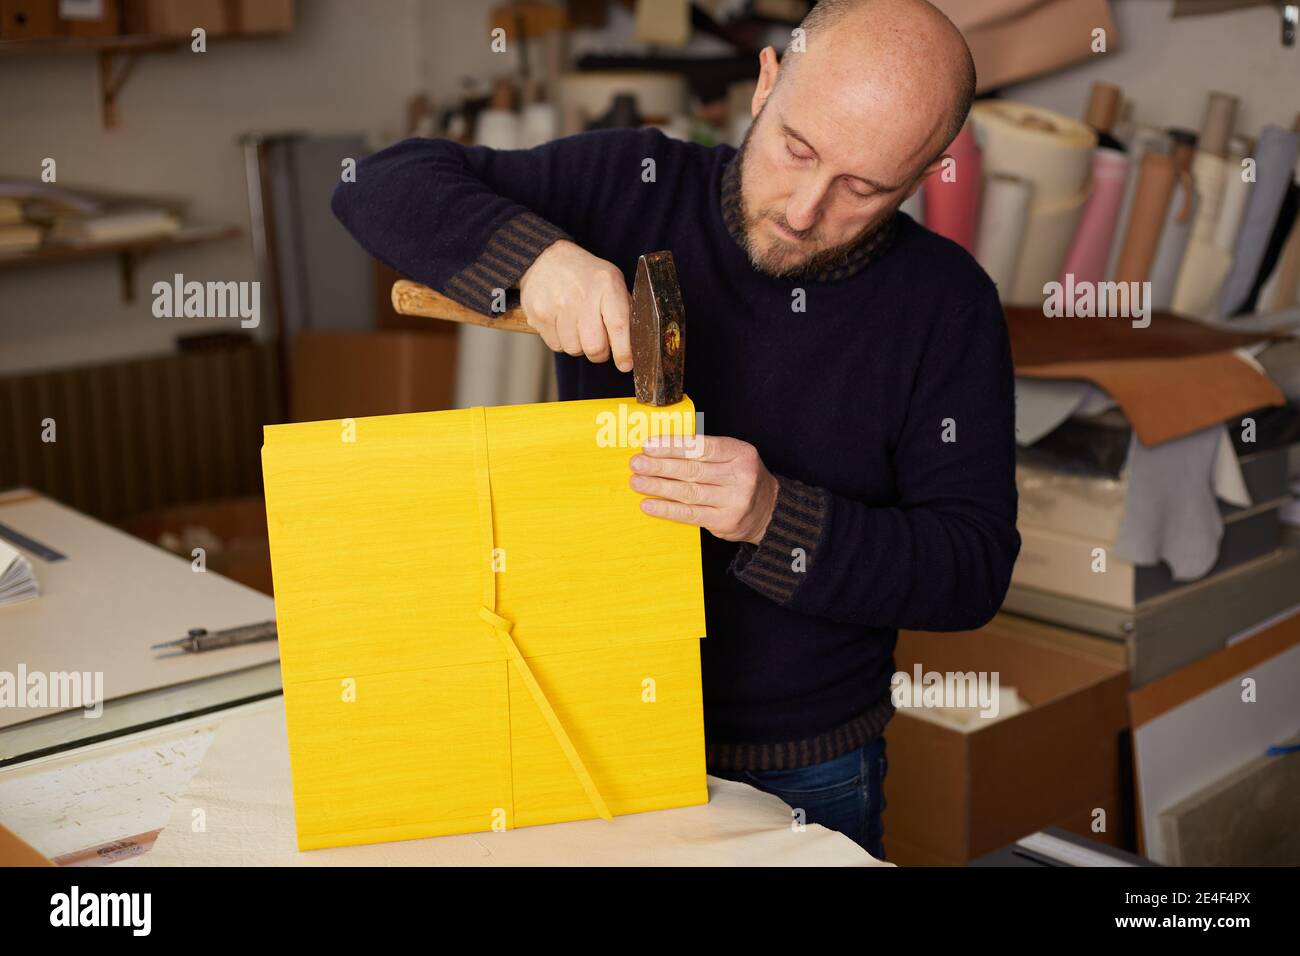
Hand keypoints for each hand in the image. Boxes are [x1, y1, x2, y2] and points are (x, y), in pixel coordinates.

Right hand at [518, 239, 632, 371]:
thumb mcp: (612, 281)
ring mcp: (558, 306)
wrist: (545, 259)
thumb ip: (624, 309)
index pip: (619, 326)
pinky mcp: (540, 315)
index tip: (625, 364)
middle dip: (600, 353)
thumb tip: (634, 342)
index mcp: (606, 285)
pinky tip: (564, 324)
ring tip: (578, 327)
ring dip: (580, 346)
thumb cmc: (586, 275)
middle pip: (594, 347)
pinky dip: (563, 342)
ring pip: (574, 350)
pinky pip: (556, 346)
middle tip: (600, 344)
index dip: (623, 351)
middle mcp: (582, 295)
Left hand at [629, 435, 779, 544]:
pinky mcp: (725, 521)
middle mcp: (740, 476)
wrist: (769, 511)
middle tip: (636, 463)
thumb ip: (704, 452)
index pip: (701, 447)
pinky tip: (648, 505)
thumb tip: (660, 448)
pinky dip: (666, 510)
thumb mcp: (733, 457)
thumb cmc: (741, 478)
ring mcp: (734, 501)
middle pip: (692, 469)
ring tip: (637, 482)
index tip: (648, 445)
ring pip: (688, 492)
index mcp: (740, 453)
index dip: (672, 446)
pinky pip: (690, 514)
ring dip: (658, 487)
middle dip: (660, 465)